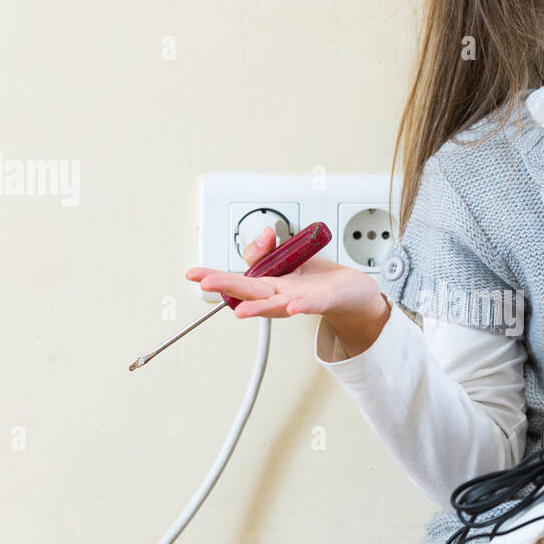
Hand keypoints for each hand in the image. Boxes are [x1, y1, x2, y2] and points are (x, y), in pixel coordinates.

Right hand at [184, 226, 383, 323]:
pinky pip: (310, 304)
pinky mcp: (322, 300)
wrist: (349, 293)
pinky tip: (292, 307)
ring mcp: (299, 300)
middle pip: (250, 291)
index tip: (194, 274)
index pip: (237, 280)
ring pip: (275, 304)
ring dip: (258, 307)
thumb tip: (264, 233)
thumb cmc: (315, 280)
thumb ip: (267, 248)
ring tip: (242, 310)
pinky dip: (300, 306)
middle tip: (205, 283)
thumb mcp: (285, 259)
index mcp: (269, 284)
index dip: (215, 276)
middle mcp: (279, 295)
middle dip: (227, 286)